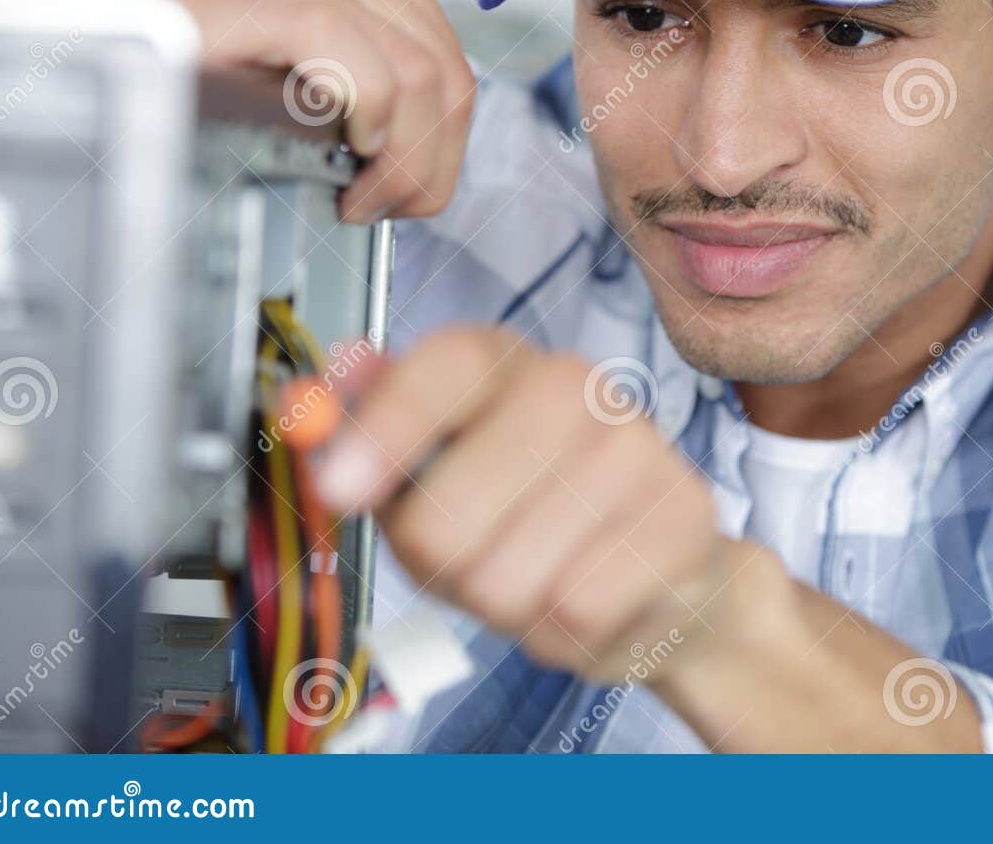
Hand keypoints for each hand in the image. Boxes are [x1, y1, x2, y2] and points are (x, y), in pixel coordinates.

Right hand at [0, 0, 473, 220]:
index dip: (443, 146)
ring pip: (425, 82)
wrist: (71, 5)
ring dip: (405, 163)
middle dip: (431, 164)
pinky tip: (343, 164)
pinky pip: (373, 75)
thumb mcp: (296, 50)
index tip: (405, 190)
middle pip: (449, 78)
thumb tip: (420, 148)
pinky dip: (376, 133)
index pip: (454, 65)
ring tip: (362, 197)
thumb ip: (364, 78)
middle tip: (386, 208)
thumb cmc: (173, 32)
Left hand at [314, 326, 725, 681]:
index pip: (446, 367)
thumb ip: (369, 438)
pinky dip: (560, 630)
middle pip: (452, 509)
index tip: (337, 489)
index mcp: (504, 362)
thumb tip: (308, 397)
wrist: (663, 577)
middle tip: (466, 560)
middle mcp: (578, 386)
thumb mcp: (434, 478)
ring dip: (503, 605)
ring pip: (508, 575)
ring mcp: (639, 446)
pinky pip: (575, 608)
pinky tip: (583, 599)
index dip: (385, 427)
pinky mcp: (684, 515)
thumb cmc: (530, 522)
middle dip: (439, 564)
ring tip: (534, 578)